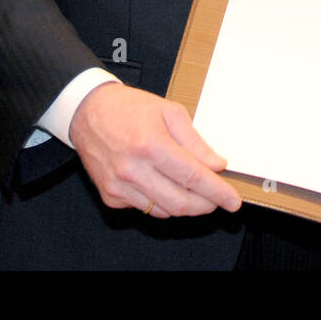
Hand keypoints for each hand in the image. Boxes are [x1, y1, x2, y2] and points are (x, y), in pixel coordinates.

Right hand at [68, 81, 240, 217]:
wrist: (88, 112)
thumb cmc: (129, 108)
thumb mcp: (169, 112)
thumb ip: (195, 142)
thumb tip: (216, 165)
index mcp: (151, 145)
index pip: (193, 177)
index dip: (217, 192)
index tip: (233, 201)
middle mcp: (133, 169)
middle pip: (181, 202)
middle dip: (206, 205)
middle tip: (218, 199)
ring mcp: (119, 186)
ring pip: (164, 211)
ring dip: (186, 206)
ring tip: (195, 191)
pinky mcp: (110, 196)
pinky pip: (146, 209)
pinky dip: (163, 203)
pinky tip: (165, 186)